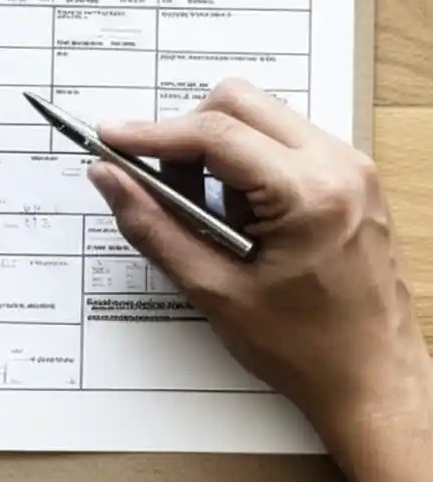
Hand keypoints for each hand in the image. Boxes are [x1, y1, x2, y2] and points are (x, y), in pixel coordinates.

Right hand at [88, 78, 432, 481]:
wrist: (372, 378)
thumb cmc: (303, 348)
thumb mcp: (213, 290)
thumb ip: (152, 226)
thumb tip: (109, 177)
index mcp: (309, 195)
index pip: (215, 133)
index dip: (151, 133)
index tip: (110, 139)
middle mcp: (339, 166)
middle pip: (239, 103)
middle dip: (187, 135)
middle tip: (164, 187)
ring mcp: (351, 167)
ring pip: (260, 115)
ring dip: (217, 151)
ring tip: (211, 217)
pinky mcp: (351, 176)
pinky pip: (282, 139)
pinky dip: (245, 163)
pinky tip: (241, 217)